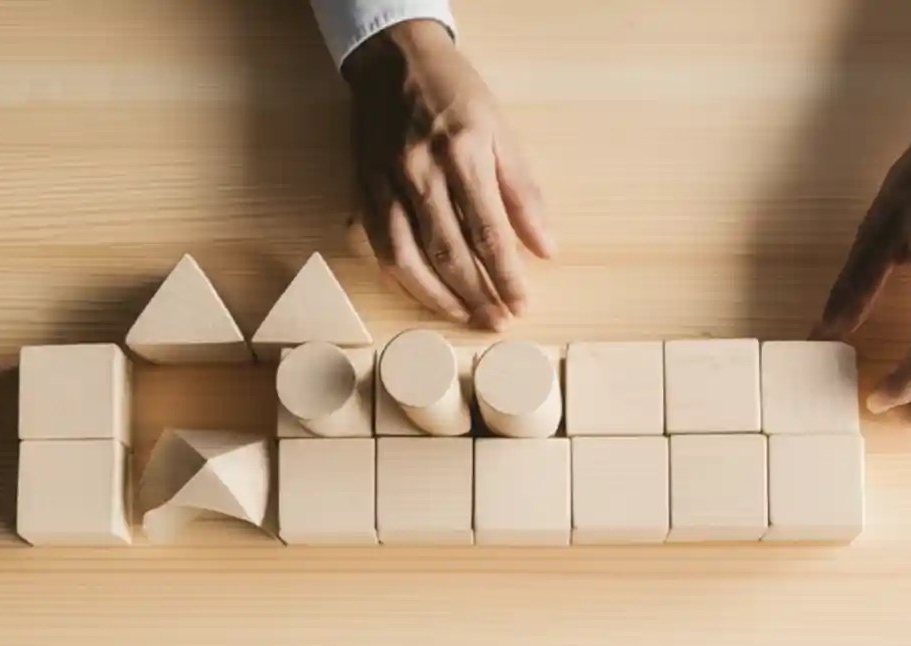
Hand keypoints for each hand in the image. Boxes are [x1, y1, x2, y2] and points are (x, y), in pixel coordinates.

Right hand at [346, 20, 553, 330]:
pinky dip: (405, 280)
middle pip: (448, 253)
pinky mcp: (364, 192)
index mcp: (462, 155)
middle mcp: (420, 173)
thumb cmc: (457, 95)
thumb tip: (545, 248)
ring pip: (408, 259)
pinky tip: (426, 296)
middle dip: (476, 295)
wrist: (394, 60)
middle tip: (499, 321)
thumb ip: (524, 193)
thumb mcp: (503, 132)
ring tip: (466, 317)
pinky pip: (381, 249)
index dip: (506, 275)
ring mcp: (386, 185)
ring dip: (438, 298)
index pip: (488, 232)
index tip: (523, 304)